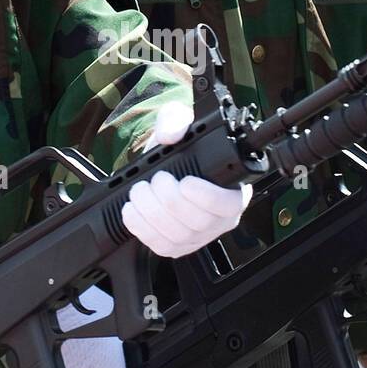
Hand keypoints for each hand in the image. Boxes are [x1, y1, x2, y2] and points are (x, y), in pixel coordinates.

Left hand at [121, 102, 252, 257]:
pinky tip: (133, 210)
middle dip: (170, 201)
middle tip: (155, 179)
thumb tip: (170, 134)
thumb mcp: (177, 124)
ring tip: (139, 191)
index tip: (185, 182)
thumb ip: (175, 120)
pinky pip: (161, 246)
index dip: (208, 197)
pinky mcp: (177, 247)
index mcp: (233, 189)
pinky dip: (142, 228)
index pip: (231, 204)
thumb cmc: (177, 149)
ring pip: (178, 236)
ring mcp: (199, 237)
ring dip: (152, 213)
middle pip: (200, 222)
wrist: (159, 167)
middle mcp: (220, 218)